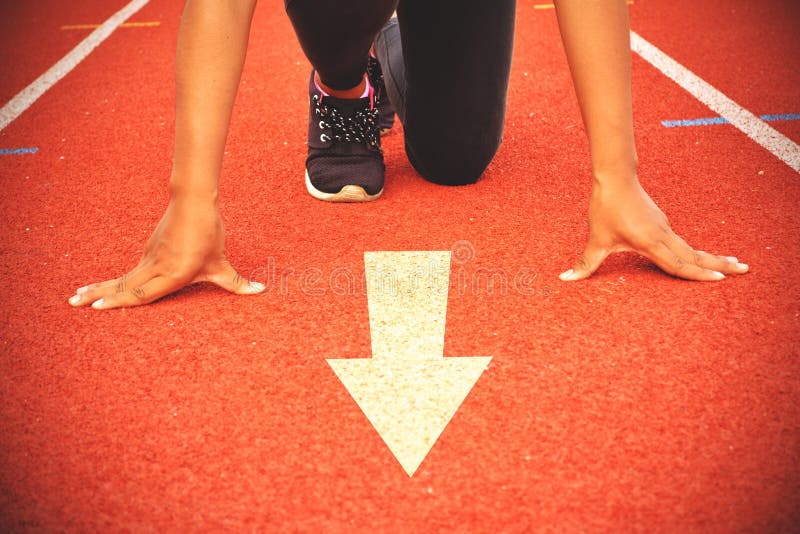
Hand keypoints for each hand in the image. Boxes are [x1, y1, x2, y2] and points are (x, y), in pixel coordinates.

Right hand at [68, 197, 263, 309]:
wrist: (194, 200)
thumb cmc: (209, 233)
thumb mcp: (222, 262)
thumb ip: (238, 283)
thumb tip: (261, 291)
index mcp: (173, 273)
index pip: (142, 293)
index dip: (119, 301)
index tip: (97, 306)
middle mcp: (156, 266)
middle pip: (123, 285)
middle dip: (98, 294)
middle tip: (72, 303)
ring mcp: (150, 257)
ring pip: (124, 277)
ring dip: (101, 286)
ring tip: (78, 296)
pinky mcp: (149, 250)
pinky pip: (131, 270)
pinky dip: (116, 280)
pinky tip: (107, 286)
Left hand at [560, 177, 748, 281]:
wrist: (615, 177)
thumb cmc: (606, 207)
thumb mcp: (595, 240)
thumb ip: (584, 263)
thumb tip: (565, 279)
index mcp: (651, 241)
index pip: (679, 264)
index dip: (698, 274)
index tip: (720, 280)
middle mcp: (663, 234)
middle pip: (695, 255)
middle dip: (720, 264)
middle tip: (745, 270)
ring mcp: (664, 227)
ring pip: (691, 247)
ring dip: (712, 257)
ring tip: (732, 264)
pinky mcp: (661, 222)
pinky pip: (682, 242)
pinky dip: (696, 251)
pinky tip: (702, 256)